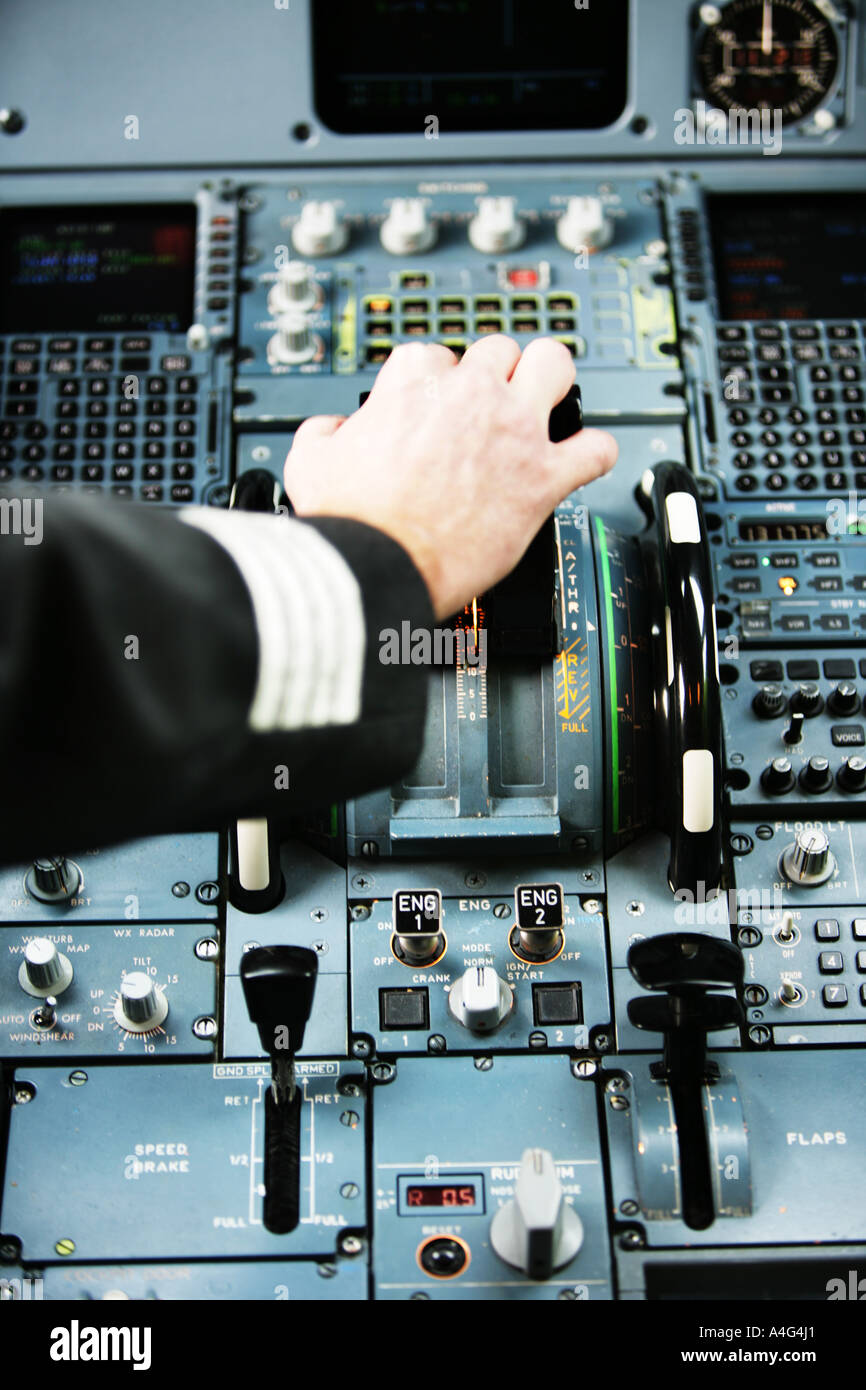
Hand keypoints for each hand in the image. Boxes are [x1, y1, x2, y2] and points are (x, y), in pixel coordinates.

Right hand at [284, 335, 616, 619]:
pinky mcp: (543, 479)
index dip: (435, 385)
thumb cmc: (351, 519)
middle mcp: (473, 396)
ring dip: (552, 380)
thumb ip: (325, 432)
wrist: (381, 564)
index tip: (431, 410)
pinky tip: (583, 459)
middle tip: (490, 402)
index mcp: (417, 382)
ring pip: (556, 365)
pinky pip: (595, 449)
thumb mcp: (310, 459)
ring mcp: (515, 433)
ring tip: (545, 403)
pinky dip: (595, 452)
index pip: (436, 357)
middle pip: (500, 350)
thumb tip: (332, 430)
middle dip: (496, 371)